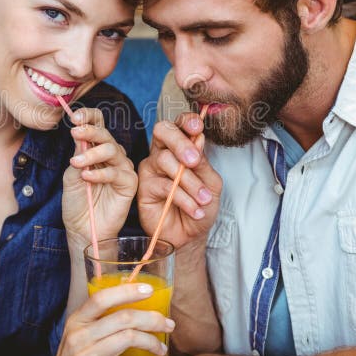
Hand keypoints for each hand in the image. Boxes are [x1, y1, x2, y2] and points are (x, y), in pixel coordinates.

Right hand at [53, 282, 174, 355]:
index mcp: (76, 321)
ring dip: (152, 342)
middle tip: (169, 324)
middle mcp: (79, 337)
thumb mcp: (78, 334)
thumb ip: (97, 320)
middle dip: (152, 319)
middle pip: (123, 318)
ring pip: (129, 338)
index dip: (127, 291)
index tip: (150, 290)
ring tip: (161, 348)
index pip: (102, 298)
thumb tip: (134, 302)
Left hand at [62, 108, 137, 245]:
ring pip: (112, 150)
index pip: (98, 124)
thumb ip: (78, 152)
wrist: (83, 229)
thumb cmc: (77, 202)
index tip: (74, 117)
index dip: (88, 117)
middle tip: (75, 132)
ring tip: (76, 163)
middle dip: (90, 131)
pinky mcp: (129, 182)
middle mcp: (112, 155)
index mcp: (97, 149)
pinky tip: (87, 177)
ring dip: (92, 154)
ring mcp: (122, 167)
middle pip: (105, 134)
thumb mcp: (72, 173)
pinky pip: (116, 172)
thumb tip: (79, 130)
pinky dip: (100, 173)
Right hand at [137, 113, 222, 249]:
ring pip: (165, 160)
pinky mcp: (144, 187)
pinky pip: (163, 185)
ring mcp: (151, 168)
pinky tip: (195, 209)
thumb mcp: (211, 183)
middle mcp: (163, 153)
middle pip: (163, 131)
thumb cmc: (200, 205)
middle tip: (194, 161)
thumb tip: (198, 139)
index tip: (197, 127)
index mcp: (181, 147)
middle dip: (180, 142)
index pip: (179, 124)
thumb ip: (203, 162)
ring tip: (204, 199)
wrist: (191, 234)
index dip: (186, 121)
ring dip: (189, 181)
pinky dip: (184, 198)